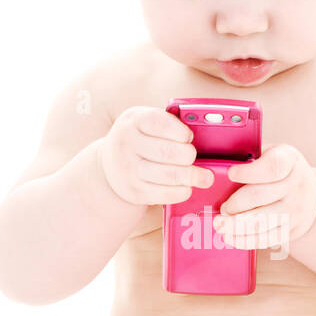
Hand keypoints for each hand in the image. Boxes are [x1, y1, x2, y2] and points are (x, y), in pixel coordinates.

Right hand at [98, 107, 214, 205]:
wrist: (109, 162)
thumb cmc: (138, 138)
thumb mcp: (144, 121)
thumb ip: (167, 123)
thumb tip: (202, 131)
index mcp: (134, 121)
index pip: (161, 124)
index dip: (181, 132)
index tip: (188, 137)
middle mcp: (127, 144)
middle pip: (168, 152)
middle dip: (189, 156)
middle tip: (194, 157)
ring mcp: (128, 170)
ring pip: (170, 175)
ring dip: (192, 177)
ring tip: (206, 178)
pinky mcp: (134, 191)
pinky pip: (165, 194)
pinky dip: (182, 191)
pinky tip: (188, 187)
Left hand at [213, 143, 315, 248]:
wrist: (311, 194)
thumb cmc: (281, 172)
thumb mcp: (272, 154)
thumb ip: (252, 158)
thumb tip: (217, 172)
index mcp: (289, 160)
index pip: (271, 167)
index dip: (249, 172)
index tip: (230, 174)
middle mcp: (296, 185)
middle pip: (258, 196)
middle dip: (234, 204)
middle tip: (221, 208)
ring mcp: (295, 209)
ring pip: (260, 221)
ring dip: (234, 225)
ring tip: (219, 224)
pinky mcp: (291, 229)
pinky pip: (264, 239)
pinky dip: (244, 240)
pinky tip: (229, 237)